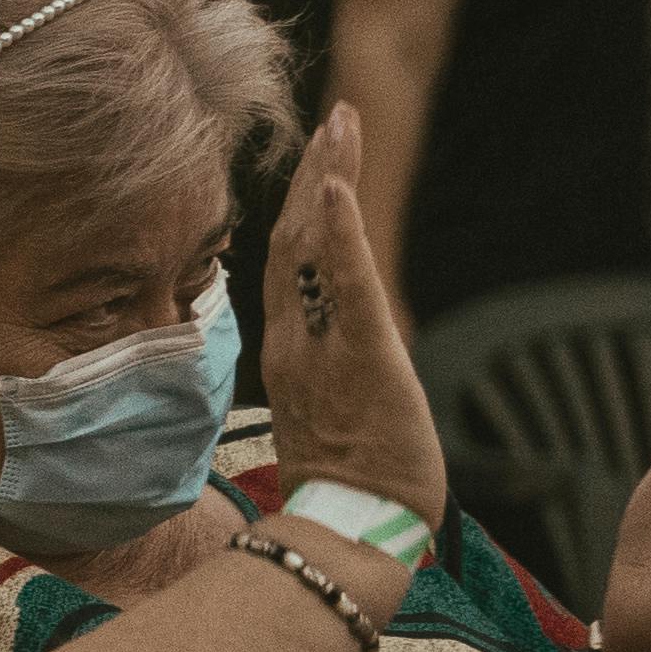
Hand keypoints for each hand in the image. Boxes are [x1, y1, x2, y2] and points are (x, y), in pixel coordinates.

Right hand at [260, 104, 449, 537]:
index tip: (318, 159)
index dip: (301, 207)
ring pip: (316, 245)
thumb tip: (341, 366)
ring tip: (341, 126)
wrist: (350, 533)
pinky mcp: (362, 354)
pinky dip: (341, 230)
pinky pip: (346, 282)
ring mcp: (322, 344)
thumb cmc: (349, 492)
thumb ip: (329, 378)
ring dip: (331, 178)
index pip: (288, 264)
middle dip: (317, 172)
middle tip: (334, 118)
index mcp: (288, 352)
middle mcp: (295, 339)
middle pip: (296, 237)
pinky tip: (339, 183)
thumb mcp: (332, 420)